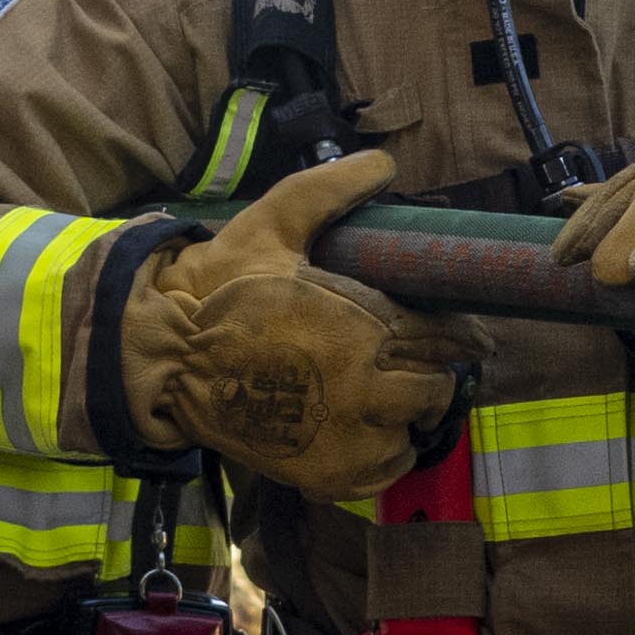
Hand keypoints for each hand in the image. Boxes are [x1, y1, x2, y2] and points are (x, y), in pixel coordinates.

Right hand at [122, 149, 477, 501]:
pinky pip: (385, 469)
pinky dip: (383, 452)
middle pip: (437, 388)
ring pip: (413, 431)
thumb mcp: (273, 225)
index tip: (468, 336)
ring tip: (383, 399)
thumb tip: (383, 161)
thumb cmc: (220, 289)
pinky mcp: (330, 473)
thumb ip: (330, 191)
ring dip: (405, 416)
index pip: (446, 338)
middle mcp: (369, 388)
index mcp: (366, 327)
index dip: (460, 335)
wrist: (166, 360)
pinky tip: (363, 430)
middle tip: (412, 366)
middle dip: (430, 374)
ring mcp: (351, 437)